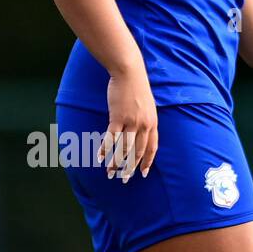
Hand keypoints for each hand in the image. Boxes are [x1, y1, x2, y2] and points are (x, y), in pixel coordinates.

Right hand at [100, 65, 158, 180]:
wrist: (129, 73)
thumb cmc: (136, 86)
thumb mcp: (147, 105)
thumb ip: (145, 119)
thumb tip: (141, 131)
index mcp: (152, 123)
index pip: (151, 148)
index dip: (147, 162)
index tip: (143, 173)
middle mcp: (144, 125)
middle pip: (137, 152)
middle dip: (130, 167)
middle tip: (124, 179)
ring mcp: (131, 122)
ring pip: (123, 148)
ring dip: (116, 162)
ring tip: (109, 172)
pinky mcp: (117, 117)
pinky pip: (111, 138)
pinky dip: (104, 148)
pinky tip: (100, 156)